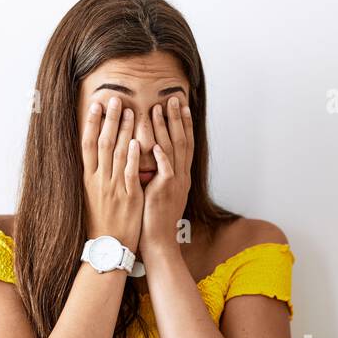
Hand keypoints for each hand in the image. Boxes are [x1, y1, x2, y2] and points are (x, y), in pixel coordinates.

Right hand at [81, 97, 142, 247]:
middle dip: (109, 119)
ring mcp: (113, 188)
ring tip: (130, 112)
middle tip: (115, 99)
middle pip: (102, 143)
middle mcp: (98, 180)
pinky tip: (137, 142)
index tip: (96, 105)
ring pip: (118, 154)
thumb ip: (94, 174)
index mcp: (87, 178)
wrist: (107, 245)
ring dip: (124, 131)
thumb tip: (93, 154)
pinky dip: (133, 158)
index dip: (91, 123)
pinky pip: (130, 174)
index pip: (87, 144)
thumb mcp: (90, 195)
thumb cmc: (99, 220)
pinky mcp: (128, 198)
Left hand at [140, 96, 193, 255]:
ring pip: (173, 150)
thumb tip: (153, 153)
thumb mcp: (160, 190)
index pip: (185, 143)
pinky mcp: (165, 191)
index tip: (181, 106)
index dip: (184, 123)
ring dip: (166, 130)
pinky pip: (165, 170)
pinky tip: (156, 144)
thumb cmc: (153, 216)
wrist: (157, 238)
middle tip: (174, 99)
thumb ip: (159, 172)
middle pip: (183, 141)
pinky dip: (161, 157)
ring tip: (159, 110)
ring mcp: (175, 183)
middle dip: (178, 119)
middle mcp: (181, 176)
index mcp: (180, 175)